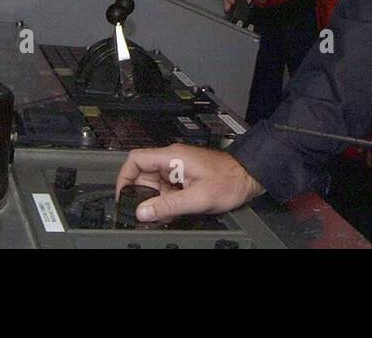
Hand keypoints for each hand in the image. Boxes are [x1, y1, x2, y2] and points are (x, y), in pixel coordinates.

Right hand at [115, 144, 263, 222]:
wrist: (248, 177)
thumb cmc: (229, 181)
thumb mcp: (197, 197)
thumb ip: (168, 205)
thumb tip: (143, 212)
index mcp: (173, 157)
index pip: (136, 159)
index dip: (124, 177)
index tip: (123, 196)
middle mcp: (173, 159)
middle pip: (143, 174)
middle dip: (142, 195)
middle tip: (147, 213)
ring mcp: (179, 168)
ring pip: (154, 184)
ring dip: (155, 201)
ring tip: (165, 214)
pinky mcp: (184, 177)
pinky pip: (166, 188)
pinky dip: (165, 201)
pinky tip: (174, 211)